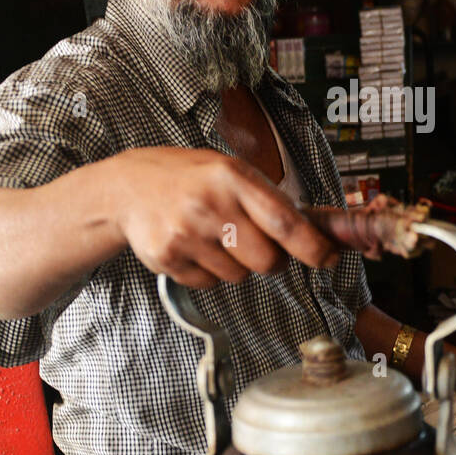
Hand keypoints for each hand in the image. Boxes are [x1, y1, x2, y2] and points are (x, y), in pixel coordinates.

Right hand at [112, 147, 337, 287]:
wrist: (126, 188)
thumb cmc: (189, 178)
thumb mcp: (229, 171)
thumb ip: (267, 200)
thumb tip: (318, 233)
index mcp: (232, 178)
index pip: (283, 221)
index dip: (312, 246)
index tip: (329, 258)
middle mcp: (210, 205)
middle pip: (267, 260)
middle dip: (273, 261)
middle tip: (259, 245)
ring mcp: (186, 234)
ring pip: (239, 276)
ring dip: (237, 265)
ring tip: (215, 237)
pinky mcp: (168, 259)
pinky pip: (210, 284)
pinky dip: (209, 272)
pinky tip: (194, 247)